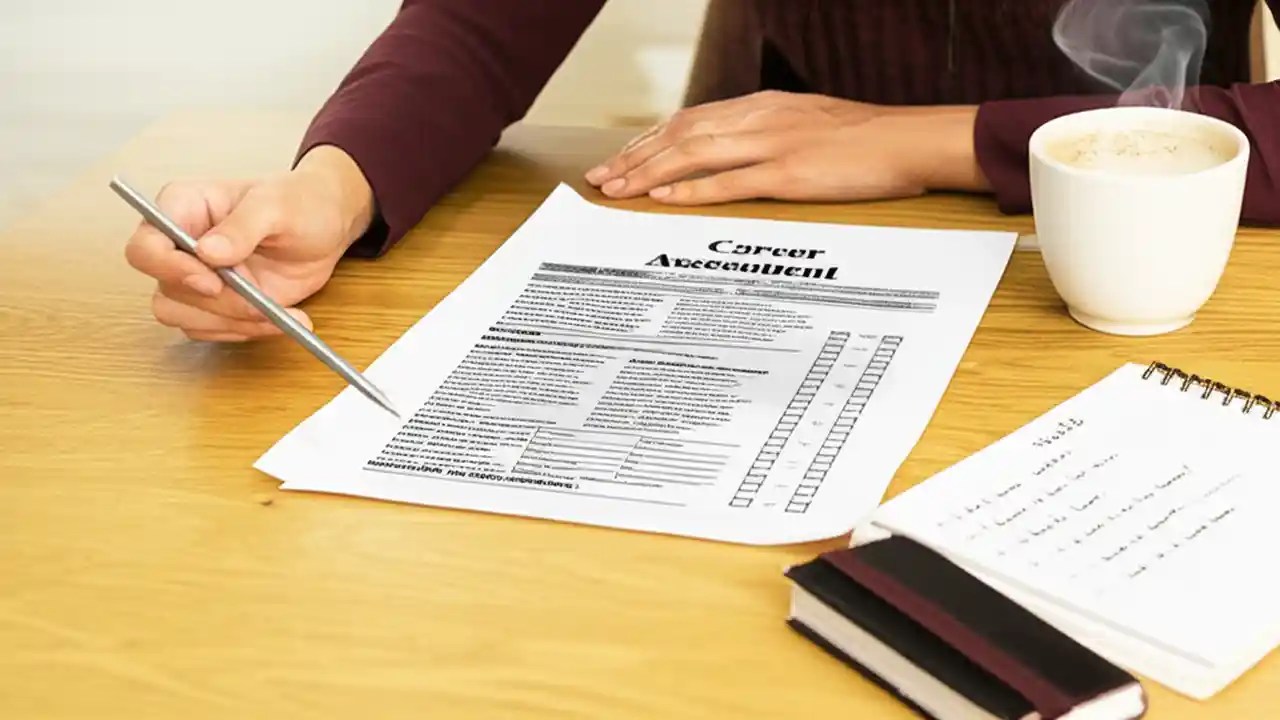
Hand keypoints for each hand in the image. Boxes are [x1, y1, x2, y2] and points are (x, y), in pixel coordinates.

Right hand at [124, 146, 374, 341]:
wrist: (328, 228)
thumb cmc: (301, 201)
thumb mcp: (277, 205)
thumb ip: (243, 225)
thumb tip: (207, 251)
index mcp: (182, 208)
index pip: (145, 247)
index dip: (169, 270)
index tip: (211, 281)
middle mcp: (180, 245)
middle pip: (166, 289)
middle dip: (216, 303)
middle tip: (259, 300)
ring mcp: (197, 277)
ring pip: (183, 317)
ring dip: (232, 321)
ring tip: (279, 312)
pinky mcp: (217, 303)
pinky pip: (212, 330)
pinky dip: (246, 330)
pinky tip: (282, 318)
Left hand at [584, 91, 988, 204]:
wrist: (910, 141)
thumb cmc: (866, 141)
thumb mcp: (809, 125)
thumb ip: (769, 134)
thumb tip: (736, 154)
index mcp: (763, 107)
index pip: (691, 120)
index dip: (650, 139)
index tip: (622, 157)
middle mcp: (760, 119)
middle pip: (680, 134)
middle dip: (635, 156)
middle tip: (601, 178)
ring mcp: (773, 144)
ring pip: (694, 154)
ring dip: (649, 173)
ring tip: (618, 190)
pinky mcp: (789, 173)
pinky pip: (729, 182)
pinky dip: (691, 191)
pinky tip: (664, 200)